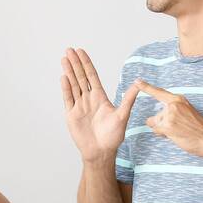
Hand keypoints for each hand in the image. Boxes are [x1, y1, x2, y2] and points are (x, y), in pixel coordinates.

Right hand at [61, 47, 136, 161]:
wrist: (101, 152)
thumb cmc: (113, 137)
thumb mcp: (123, 115)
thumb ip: (128, 99)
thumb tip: (138, 85)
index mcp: (100, 98)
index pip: (92, 76)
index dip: (87, 64)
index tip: (81, 52)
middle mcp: (89, 100)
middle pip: (80, 77)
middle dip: (75, 63)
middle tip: (70, 50)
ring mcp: (79, 106)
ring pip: (73, 85)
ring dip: (69, 72)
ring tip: (64, 59)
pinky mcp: (72, 115)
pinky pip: (68, 98)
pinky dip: (66, 88)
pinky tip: (64, 77)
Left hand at [133, 80, 202, 159]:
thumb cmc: (199, 129)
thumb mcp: (187, 112)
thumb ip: (174, 110)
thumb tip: (156, 117)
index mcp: (179, 99)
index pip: (159, 92)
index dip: (146, 87)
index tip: (136, 81)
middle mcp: (173, 105)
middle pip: (155, 116)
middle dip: (161, 124)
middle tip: (179, 128)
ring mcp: (170, 114)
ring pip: (154, 124)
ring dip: (162, 130)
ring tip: (178, 131)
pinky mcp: (168, 125)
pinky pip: (156, 130)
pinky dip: (163, 135)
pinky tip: (175, 135)